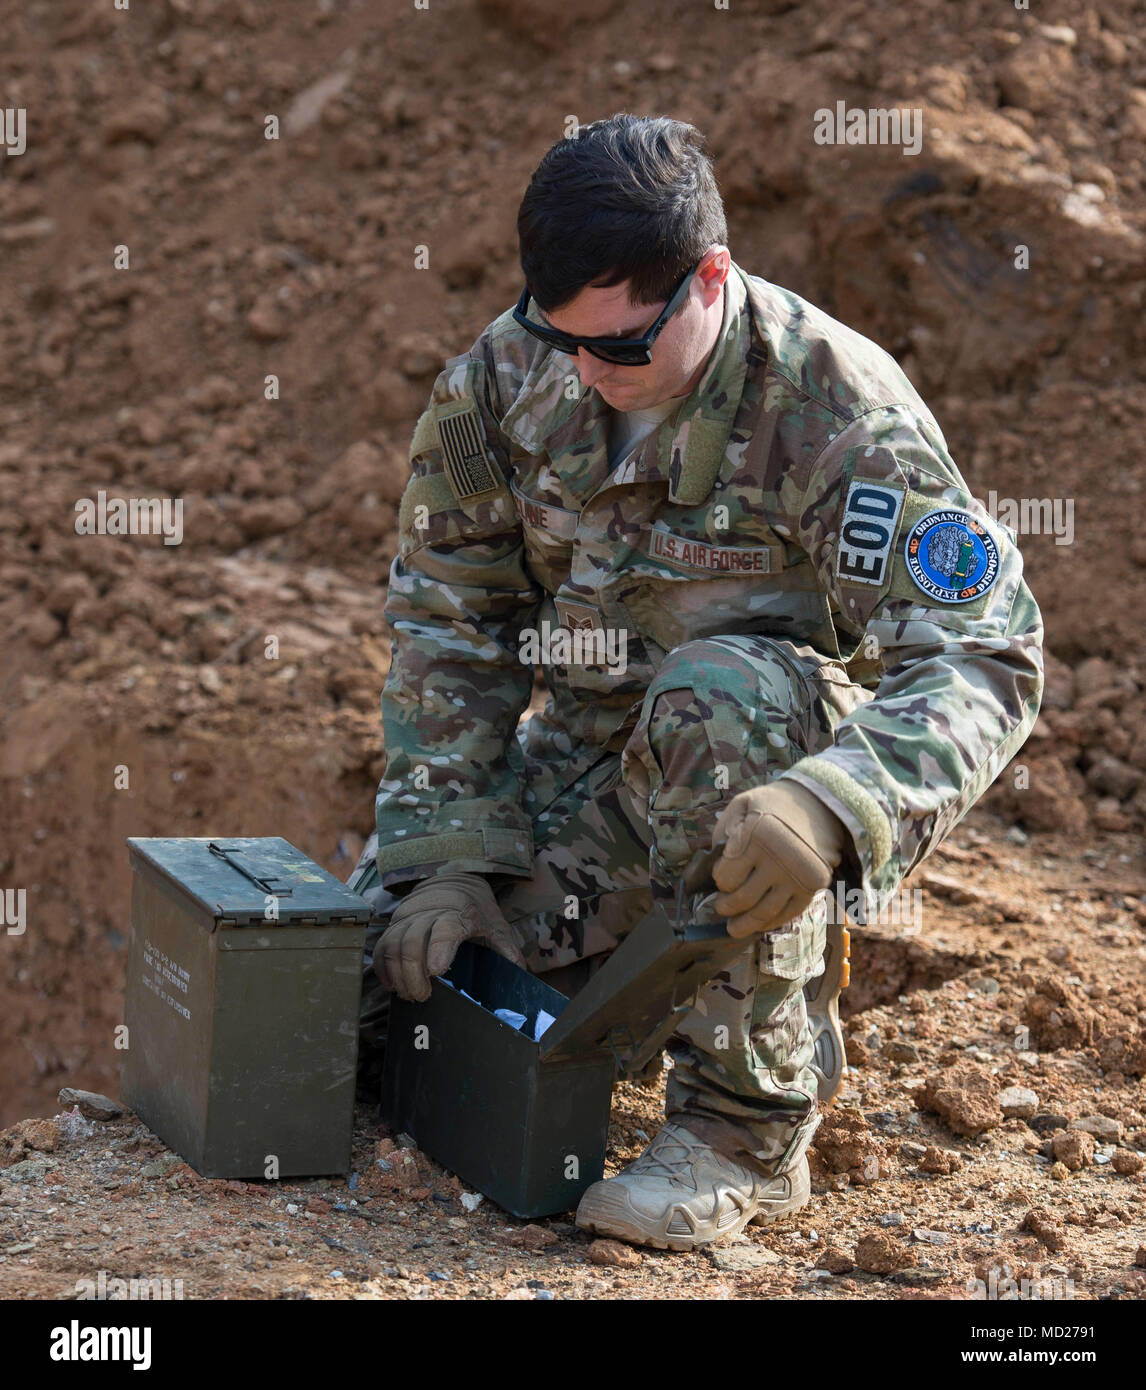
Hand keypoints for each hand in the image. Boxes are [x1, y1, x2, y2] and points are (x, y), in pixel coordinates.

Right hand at [373, 873, 524, 1001]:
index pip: (445, 929)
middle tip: (423, 997)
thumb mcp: (497, 926)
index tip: (436, 972)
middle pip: (412, 941)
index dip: (438, 949)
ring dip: (398, 974)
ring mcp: (408, 916)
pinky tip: (394, 986)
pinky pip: (381, 947)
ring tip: (410, 995)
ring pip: (393, 945)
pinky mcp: (394, 924)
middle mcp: (429, 911)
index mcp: (460, 911)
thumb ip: (508, 951)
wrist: (454, 881)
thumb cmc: (477, 911)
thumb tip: (522, 977)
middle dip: (414, 974)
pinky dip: (384, 969)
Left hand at [711, 780, 847, 937]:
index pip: (727, 876)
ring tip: (733, 927)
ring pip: (764, 913)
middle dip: (726, 906)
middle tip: (721, 906)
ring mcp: (797, 876)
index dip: (719, 881)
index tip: (719, 879)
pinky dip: (770, 923)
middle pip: (742, 899)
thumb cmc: (775, 805)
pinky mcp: (813, 887)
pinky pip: (788, 914)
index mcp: (756, 836)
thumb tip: (715, 860)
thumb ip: (725, 829)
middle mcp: (777, 858)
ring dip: (744, 924)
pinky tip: (758, 924)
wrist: (820, 804)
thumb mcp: (744, 804)